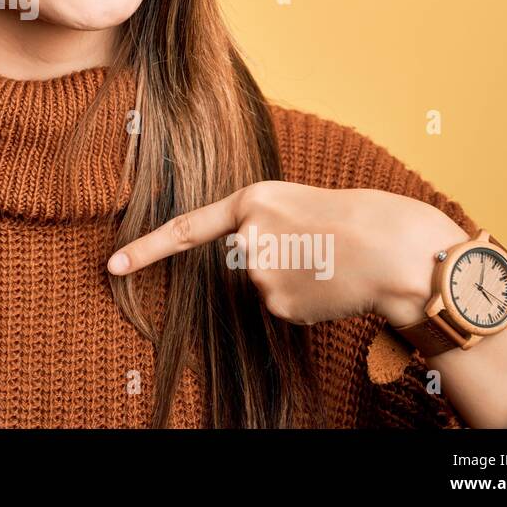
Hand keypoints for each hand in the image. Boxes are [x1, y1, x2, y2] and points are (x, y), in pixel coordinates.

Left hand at [105, 180, 468, 326]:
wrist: (395, 248)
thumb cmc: (354, 218)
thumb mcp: (297, 204)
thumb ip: (261, 227)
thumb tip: (246, 266)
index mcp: (250, 201)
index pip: (184, 229)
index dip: (146, 248)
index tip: (111, 264)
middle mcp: (244, 237)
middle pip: (241, 262)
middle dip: (271, 261)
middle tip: (315, 247)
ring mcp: (258, 273)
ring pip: (263, 286)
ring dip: (291, 280)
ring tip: (328, 262)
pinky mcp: (277, 303)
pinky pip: (280, 306)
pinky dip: (303, 300)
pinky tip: (329, 285)